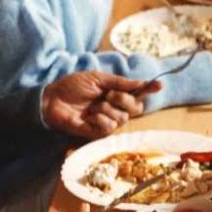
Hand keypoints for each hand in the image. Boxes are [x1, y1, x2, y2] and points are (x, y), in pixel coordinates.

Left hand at [43, 72, 157, 138]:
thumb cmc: (72, 87)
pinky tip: (88, 117)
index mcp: (116, 93)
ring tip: (92, 107)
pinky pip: (109, 126)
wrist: (52, 100)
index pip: (138, 93)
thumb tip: (141, 82)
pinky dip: (99, 119)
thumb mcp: (97, 78)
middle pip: (136, 107)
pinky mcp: (97, 132)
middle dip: (123, 99)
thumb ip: (120, 82)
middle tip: (107, 94)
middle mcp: (115, 108)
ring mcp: (107, 121)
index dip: (149, 89)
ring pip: (122, 118)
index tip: (160, 84)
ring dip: (107, 109)